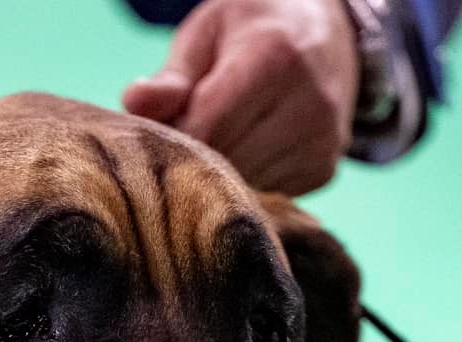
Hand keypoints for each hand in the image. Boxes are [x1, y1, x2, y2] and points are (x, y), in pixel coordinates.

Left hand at [125, 0, 358, 196]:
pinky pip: (268, 193)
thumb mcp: (208, 34)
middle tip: (187, 133)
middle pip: (227, 162)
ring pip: (246, 186)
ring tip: (220, 135)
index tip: (162, 129)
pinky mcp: (326, 170)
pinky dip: (249, 179)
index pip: (207, 128)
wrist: (328, 35)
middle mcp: (309, 104)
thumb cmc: (254, 29)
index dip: (174, 137)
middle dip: (196, 157)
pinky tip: (251, 146)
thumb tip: (132, 105)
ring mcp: (323, 143)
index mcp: (274, 57)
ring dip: (221, 173)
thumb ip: (172, 77)